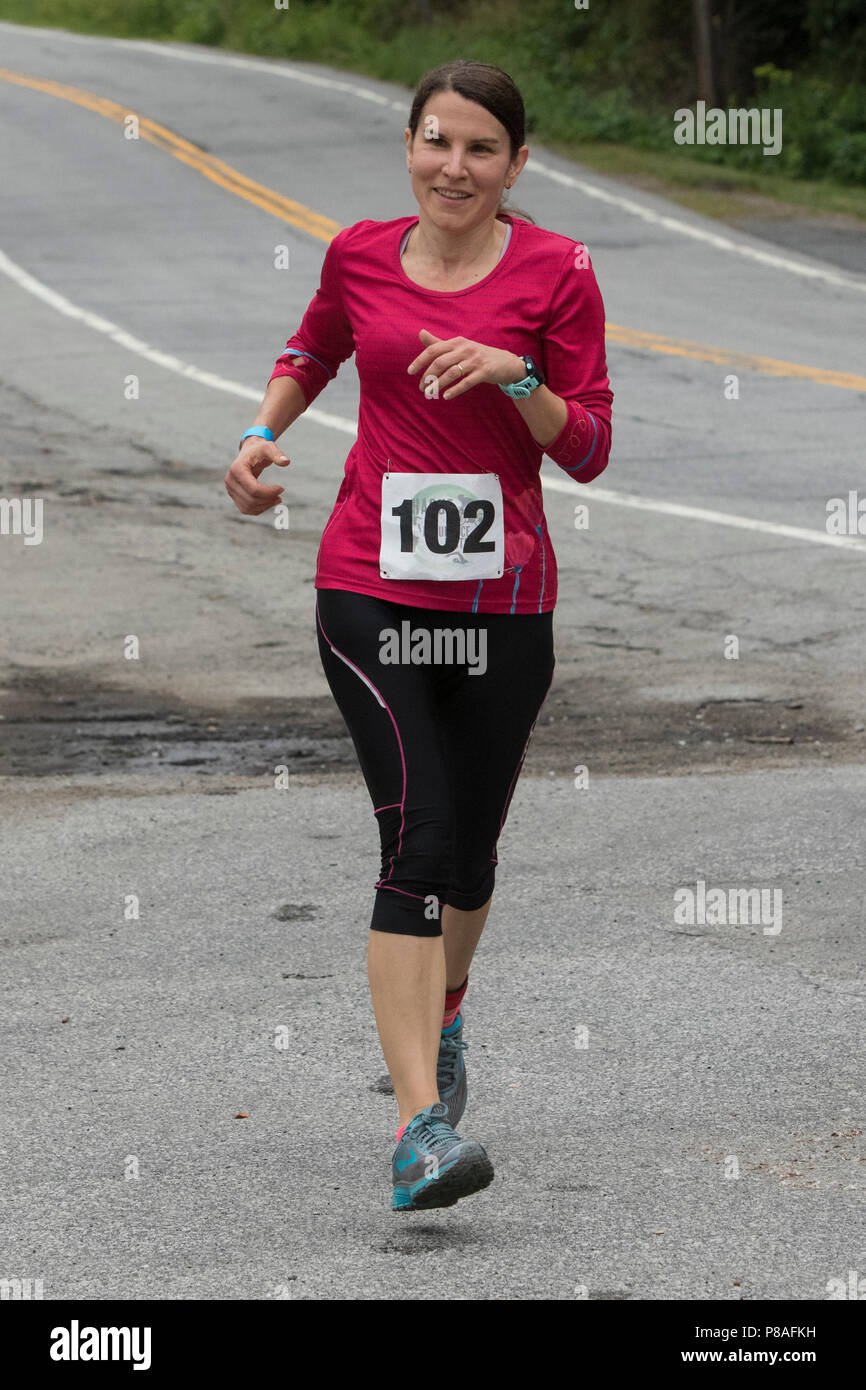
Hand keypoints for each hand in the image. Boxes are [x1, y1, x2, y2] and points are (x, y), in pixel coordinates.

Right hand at [224, 438, 290, 514]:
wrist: (249, 452)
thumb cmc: (259, 450)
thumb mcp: (269, 448)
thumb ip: (277, 454)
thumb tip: (287, 462)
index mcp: (237, 469)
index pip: (254, 489)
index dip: (269, 492)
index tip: (282, 488)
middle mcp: (230, 481)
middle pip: (251, 500)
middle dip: (268, 499)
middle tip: (280, 495)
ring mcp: (230, 490)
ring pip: (248, 507)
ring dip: (265, 506)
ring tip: (277, 499)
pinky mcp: (233, 496)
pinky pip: (246, 509)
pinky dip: (259, 509)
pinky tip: (269, 502)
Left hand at [407, 329, 524, 399]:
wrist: (506, 363)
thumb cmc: (477, 356)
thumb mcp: (459, 347)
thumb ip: (439, 343)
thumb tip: (420, 333)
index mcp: (457, 342)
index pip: (434, 350)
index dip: (420, 361)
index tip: (410, 372)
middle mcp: (465, 349)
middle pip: (441, 362)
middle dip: (428, 376)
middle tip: (421, 388)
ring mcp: (476, 360)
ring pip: (452, 373)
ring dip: (439, 384)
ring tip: (430, 394)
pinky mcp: (485, 372)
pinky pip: (467, 382)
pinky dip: (455, 390)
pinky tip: (446, 396)